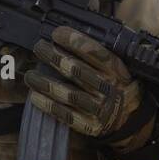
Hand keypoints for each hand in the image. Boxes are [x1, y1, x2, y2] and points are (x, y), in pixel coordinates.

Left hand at [24, 26, 145, 143]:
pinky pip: (67, 115)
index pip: (95, 52)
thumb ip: (94, 52)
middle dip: (55, 57)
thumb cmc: (114, 82)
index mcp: (116, 70)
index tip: (56, 33)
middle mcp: (108, 89)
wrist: (128, 115)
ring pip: (70, 94)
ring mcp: (100, 109)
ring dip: (46, 84)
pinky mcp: (91, 125)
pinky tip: (35, 96)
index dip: (75, 41)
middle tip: (39, 48)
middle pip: (78, 71)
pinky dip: (49, 106)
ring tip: (30, 75)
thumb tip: (63, 34)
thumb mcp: (114, 65)